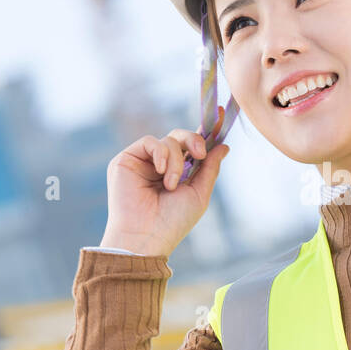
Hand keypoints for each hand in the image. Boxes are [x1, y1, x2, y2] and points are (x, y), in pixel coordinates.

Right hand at [102, 108, 229, 257]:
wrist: (145, 236)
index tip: (219, 113)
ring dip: (176, 161)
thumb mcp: (199, 194)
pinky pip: (149, 141)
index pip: (192, 146)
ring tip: (171, 184)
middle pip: (181, 137)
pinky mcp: (127, 160)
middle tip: (200, 153)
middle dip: (194, 140)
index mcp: (179, 174)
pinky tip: (161, 172)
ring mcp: (144, 162)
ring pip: (168, 140)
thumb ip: (210, 168)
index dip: (206, 130)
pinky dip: (160, 153)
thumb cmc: (172, 222)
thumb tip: (223, 146)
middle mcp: (161, 165)